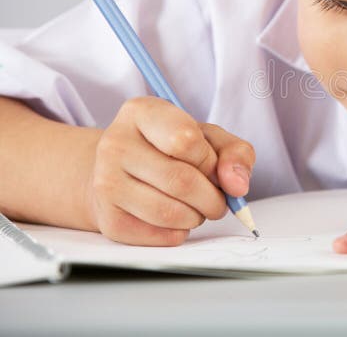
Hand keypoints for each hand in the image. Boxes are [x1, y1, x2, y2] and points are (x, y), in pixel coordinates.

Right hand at [88, 97, 255, 245]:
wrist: (124, 172)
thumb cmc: (172, 150)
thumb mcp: (209, 137)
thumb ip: (234, 153)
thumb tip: (237, 186)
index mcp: (142, 112)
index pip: (186, 139)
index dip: (211, 161)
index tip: (214, 168)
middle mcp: (116, 143)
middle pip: (181, 181)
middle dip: (213, 197)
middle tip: (217, 199)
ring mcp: (105, 182)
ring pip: (169, 212)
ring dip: (198, 216)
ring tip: (197, 208)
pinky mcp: (108, 219)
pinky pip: (159, 236)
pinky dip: (180, 232)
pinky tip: (177, 219)